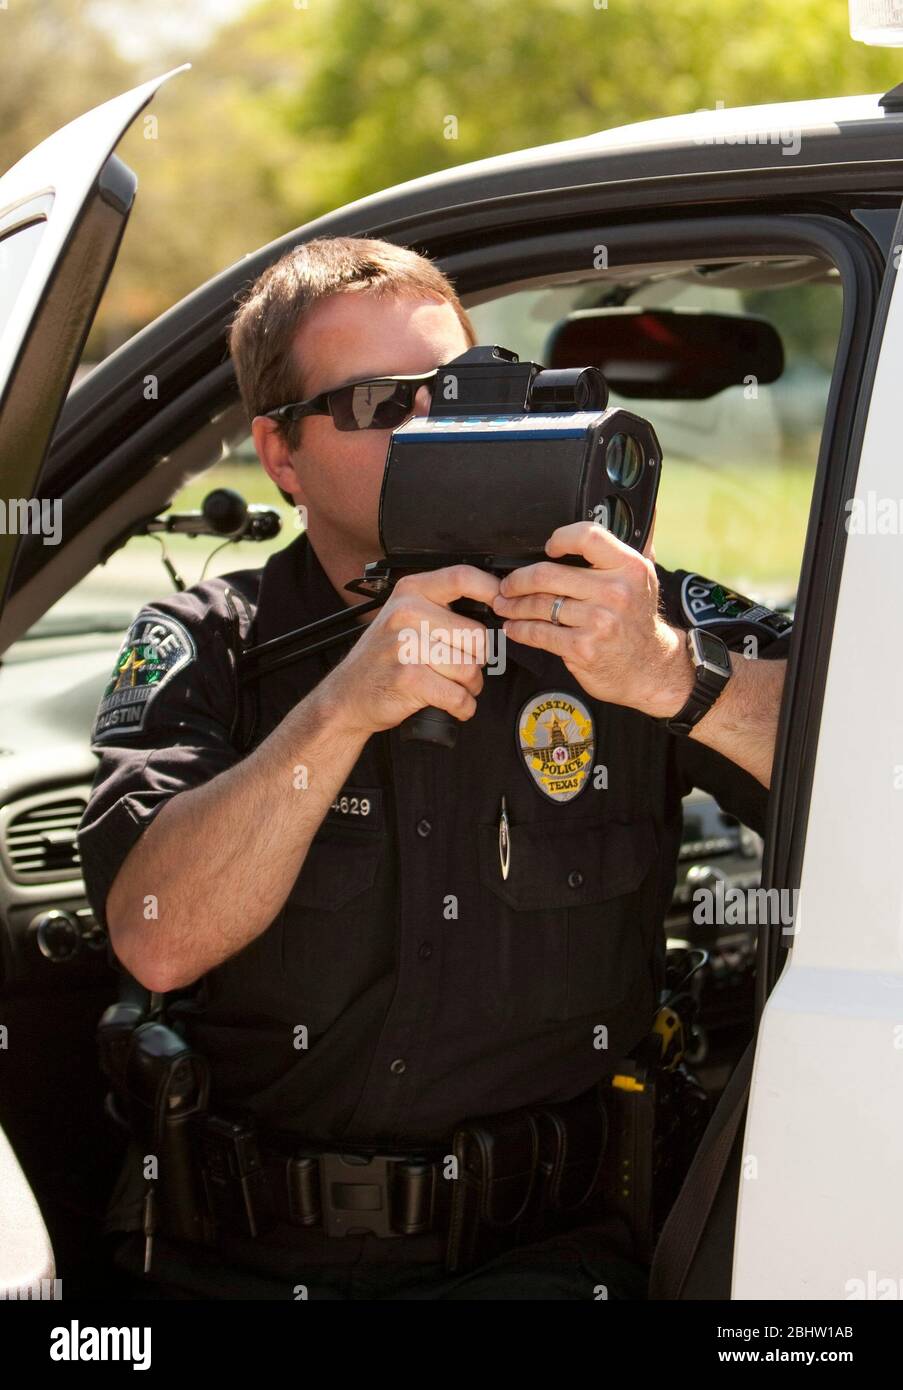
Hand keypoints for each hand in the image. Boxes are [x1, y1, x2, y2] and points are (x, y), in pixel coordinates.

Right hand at [324, 564, 500, 736]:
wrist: (347, 694)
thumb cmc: (383, 658)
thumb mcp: (404, 617)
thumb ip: (441, 606)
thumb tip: (496, 604)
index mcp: (411, 591)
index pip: (463, 577)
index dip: (493, 591)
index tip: (503, 607)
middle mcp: (407, 613)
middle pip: (477, 635)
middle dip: (479, 660)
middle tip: (463, 668)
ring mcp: (406, 645)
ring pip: (470, 668)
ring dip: (470, 687)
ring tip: (453, 686)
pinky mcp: (409, 677)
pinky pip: (458, 695)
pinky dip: (462, 706)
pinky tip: (453, 704)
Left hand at [491, 520, 693, 717]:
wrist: (651, 668)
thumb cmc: (639, 622)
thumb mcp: (645, 579)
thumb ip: (640, 545)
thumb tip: (645, 510)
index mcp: (629, 567)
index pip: (587, 536)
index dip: (561, 538)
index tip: (548, 547)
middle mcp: (615, 592)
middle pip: (548, 574)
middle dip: (518, 580)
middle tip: (507, 585)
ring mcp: (599, 621)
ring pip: (540, 605)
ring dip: (513, 605)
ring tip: (504, 604)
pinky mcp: (583, 648)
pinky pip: (540, 633)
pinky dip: (521, 629)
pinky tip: (514, 626)